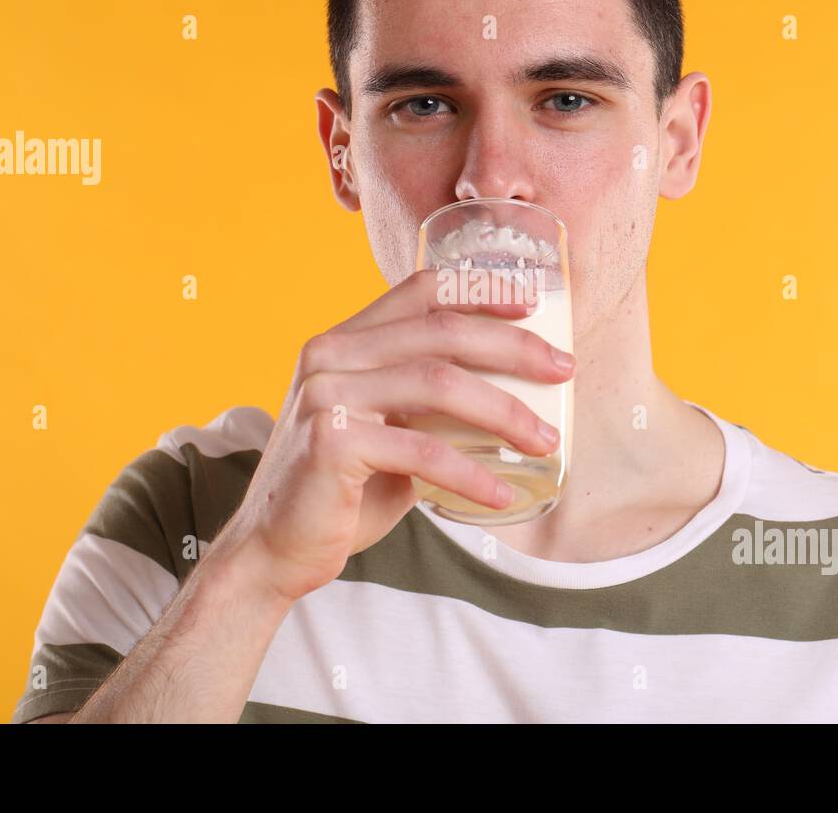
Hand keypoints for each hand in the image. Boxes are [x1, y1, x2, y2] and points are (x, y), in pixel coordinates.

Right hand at [217, 267, 574, 604]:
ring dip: (505, 412)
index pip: (419, 291)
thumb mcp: (387, 430)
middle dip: (515, 348)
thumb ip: (427, 404)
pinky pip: (422, 450)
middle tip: (563, 371)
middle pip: (442, 331)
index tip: (533, 306)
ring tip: (546, 441)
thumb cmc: (342, 491)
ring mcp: (327, 394)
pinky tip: (501, 495)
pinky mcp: (332, 442)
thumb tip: (512, 396)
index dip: (481, 290)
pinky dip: (471, 474)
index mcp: (344, 341)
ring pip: (440, 383)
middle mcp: (330, 354)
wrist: (274, 548)